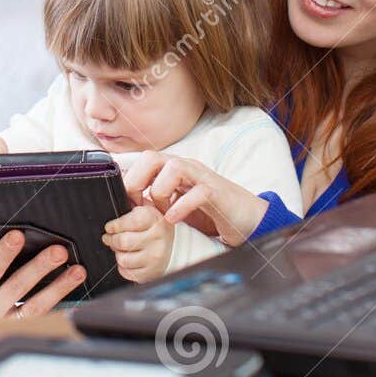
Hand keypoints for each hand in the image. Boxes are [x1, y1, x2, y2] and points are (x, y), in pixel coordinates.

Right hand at [0, 231, 84, 327]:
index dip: (3, 253)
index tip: (18, 235)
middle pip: (17, 287)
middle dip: (39, 268)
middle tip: (59, 251)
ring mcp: (4, 325)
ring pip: (35, 307)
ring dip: (58, 288)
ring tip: (78, 271)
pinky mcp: (21, 331)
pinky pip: (43, 318)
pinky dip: (60, 303)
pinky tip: (75, 289)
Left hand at [102, 204, 174, 282]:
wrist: (176, 247)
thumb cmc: (157, 227)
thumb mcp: (149, 209)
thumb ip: (133, 202)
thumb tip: (114, 200)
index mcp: (155, 219)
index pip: (129, 222)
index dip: (114, 225)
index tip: (109, 226)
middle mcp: (157, 239)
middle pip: (122, 241)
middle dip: (111, 239)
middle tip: (109, 237)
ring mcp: (155, 257)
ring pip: (122, 258)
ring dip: (117, 253)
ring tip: (121, 248)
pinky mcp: (150, 273)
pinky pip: (126, 272)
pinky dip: (123, 266)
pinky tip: (130, 258)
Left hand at [120, 152, 267, 247]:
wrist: (247, 219)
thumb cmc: (210, 212)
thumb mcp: (177, 205)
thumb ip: (157, 202)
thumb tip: (129, 207)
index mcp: (174, 170)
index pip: (145, 160)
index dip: (131, 179)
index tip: (128, 202)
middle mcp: (187, 168)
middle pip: (154, 157)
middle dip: (139, 180)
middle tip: (139, 205)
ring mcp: (203, 177)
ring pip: (174, 168)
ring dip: (160, 192)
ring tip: (161, 213)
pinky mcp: (218, 193)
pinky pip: (198, 191)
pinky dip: (181, 206)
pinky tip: (173, 219)